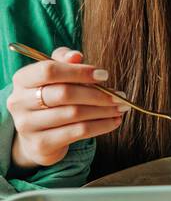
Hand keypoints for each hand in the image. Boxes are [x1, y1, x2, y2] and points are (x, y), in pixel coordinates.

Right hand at [7, 47, 128, 170]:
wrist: (37, 136)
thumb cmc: (51, 98)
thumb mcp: (55, 76)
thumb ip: (64, 61)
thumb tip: (76, 56)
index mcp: (22, 79)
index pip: (49, 70)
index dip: (79, 72)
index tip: (105, 75)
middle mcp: (20, 102)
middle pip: (64, 93)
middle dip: (98, 94)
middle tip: (120, 96)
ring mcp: (27, 125)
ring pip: (74, 114)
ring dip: (104, 110)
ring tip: (121, 108)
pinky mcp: (41, 144)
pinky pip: (78, 132)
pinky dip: (101, 125)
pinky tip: (114, 121)